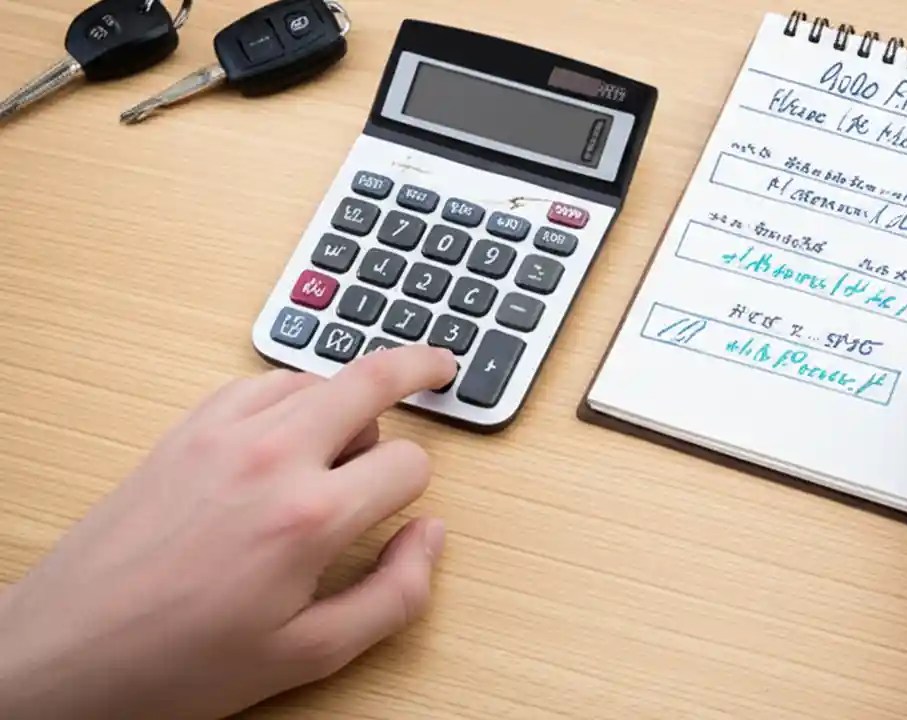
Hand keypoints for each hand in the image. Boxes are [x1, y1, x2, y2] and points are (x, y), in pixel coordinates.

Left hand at [0, 345, 457, 719]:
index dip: (416, 491)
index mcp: (310, 516)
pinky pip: (258, 381)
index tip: (402, 512)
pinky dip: (289, 392)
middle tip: (440, 363)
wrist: (68, 651)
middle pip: (370, 378)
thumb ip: (394, 594)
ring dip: (345, 395)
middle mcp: (271, 457)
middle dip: (418, 367)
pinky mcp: (185, 430)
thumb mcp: (309, 655)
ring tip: (350, 432)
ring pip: (316, 376)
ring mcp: (222, 433)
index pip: (406, 462)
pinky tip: (291, 426)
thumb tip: (430, 536)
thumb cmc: (179, 661)